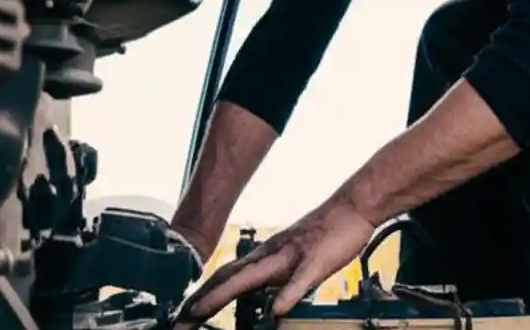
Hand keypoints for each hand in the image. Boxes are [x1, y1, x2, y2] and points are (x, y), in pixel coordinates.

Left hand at [171, 197, 375, 328]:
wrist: (349, 210)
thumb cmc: (321, 236)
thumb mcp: (292, 261)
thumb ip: (276, 279)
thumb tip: (265, 301)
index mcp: (263, 257)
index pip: (224, 277)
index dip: (202, 295)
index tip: (184, 314)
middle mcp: (269, 255)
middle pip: (227, 278)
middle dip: (201, 300)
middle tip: (180, 321)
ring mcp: (290, 256)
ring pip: (251, 277)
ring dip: (223, 294)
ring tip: (201, 311)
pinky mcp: (314, 260)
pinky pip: (300, 280)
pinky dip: (286, 294)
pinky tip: (277, 311)